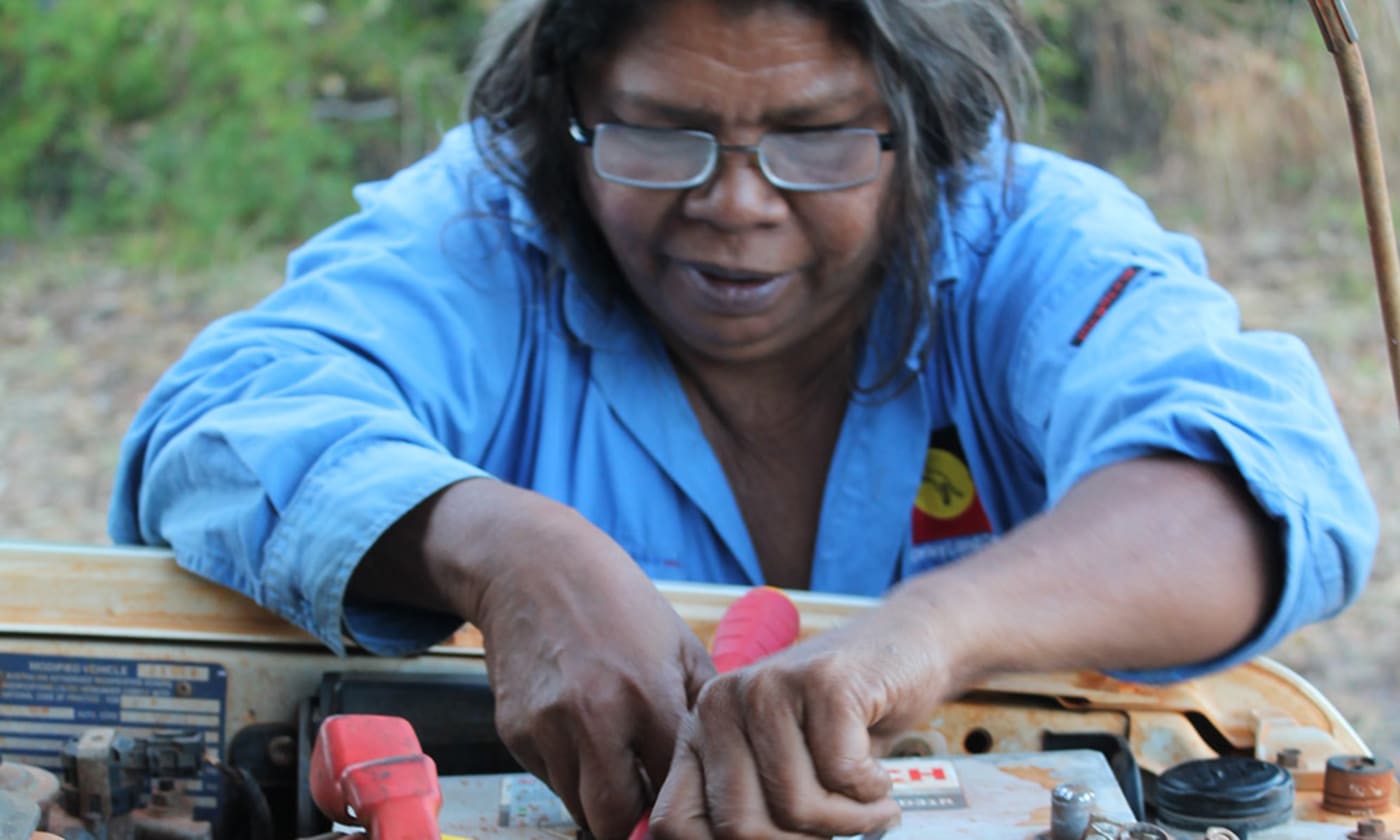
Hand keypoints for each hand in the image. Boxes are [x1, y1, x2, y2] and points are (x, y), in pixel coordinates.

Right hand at [463, 490, 716, 838]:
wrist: (534, 566)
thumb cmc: (616, 602)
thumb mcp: (679, 645)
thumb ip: (701, 713)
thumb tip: (724, 772)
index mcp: (647, 694)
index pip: (671, 793)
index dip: (684, 807)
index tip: (691, 811)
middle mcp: (592, 717)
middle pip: (614, 820)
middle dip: (634, 822)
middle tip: (651, 806)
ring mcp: (546, 728)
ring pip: (578, 805)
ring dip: (601, 798)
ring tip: (620, 761)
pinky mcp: (513, 732)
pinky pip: (549, 779)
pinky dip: (570, 772)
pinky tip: (582, 733)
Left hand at [649, 586, 960, 838]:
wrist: (906, 650)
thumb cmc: (842, 724)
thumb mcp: (782, 769)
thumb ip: (753, 808)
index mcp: (699, 732)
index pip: (676, 823)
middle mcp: (720, 703)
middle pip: (739, 826)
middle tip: (838, 830)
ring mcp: (769, 686)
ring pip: (796, 806)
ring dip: (848, 821)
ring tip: (868, 804)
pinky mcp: (823, 681)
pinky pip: (843, 775)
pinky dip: (873, 792)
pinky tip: (879, 774)